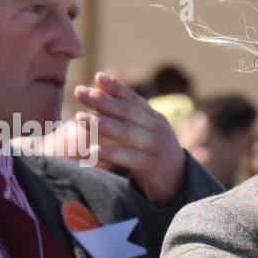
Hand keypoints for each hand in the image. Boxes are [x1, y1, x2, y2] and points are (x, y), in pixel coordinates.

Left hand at [72, 71, 186, 204]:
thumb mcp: (146, 130)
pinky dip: (111, 153)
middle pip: (127, 112)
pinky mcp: (151, 166)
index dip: (116, 87)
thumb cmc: (153, 152)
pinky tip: (93, 151)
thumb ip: (127, 114)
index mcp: (154, 118)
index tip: (98, 77)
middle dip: (102, 101)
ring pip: (127, 133)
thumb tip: (99, 90)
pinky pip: (129, 158)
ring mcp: (155, 147)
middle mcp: (157, 129)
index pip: (133, 99)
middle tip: (79, 91)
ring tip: (79, 118)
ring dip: (102, 124)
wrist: (179, 180)